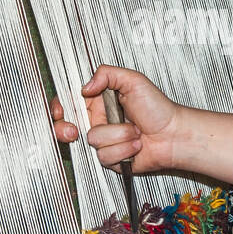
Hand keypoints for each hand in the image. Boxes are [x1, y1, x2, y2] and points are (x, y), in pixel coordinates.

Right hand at [48, 65, 181, 173]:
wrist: (173, 135)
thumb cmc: (158, 108)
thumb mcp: (133, 80)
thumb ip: (107, 74)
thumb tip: (85, 87)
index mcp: (99, 102)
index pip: (70, 103)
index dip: (59, 108)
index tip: (60, 111)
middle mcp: (98, 121)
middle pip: (66, 127)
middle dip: (66, 129)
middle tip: (73, 131)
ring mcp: (104, 141)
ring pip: (93, 140)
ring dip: (118, 135)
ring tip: (136, 131)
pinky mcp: (110, 159)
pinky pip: (105, 156)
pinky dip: (124, 150)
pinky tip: (136, 144)